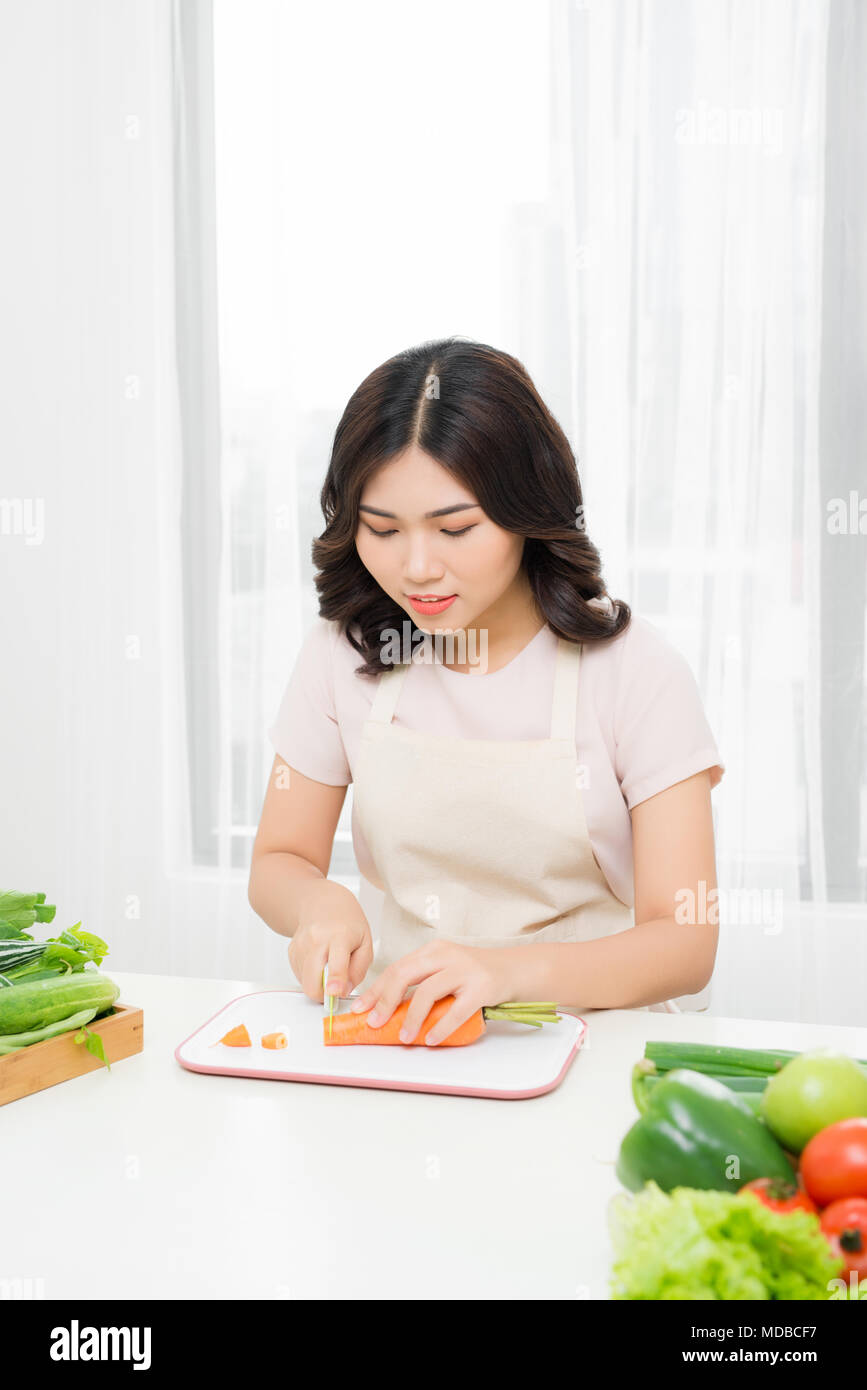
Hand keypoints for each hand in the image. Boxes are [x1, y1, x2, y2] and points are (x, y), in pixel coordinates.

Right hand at [289, 880, 373, 1002]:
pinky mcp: (291, 951)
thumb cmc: (347, 923)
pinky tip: (319, 962)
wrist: (323, 903)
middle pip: (312, 978)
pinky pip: (299, 975)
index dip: (335, 980)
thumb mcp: (366, 943)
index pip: (337, 963)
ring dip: (317, 984)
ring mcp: (301, 945)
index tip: (333, 993)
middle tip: (334, 991)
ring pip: (304, 981)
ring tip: (329, 967)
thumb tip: (345, 990)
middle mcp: (317, 939)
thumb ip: (359, 969)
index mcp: (340, 936)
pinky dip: (310, 976)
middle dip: (322, 994)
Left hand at [349, 940, 515, 1045]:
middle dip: (384, 1000)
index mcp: (433, 950)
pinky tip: (430, 1039)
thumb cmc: (474, 974)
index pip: (397, 968)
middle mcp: (446, 956)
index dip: (375, 990)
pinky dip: (440, 1027)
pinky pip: (456, 1011)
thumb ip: (422, 981)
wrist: (514, 969)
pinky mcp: (482, 987)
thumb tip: (388, 1009)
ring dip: (411, 1017)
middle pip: (405, 974)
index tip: (360, 1008)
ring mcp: (465, 970)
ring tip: (404, 1036)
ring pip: (427, 992)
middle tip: (374, 1022)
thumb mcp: (445, 969)